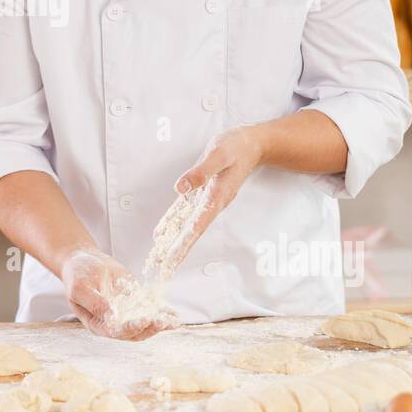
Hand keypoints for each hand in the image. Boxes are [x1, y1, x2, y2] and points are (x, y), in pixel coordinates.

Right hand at [59, 246, 172, 340]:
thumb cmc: (77, 274)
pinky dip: (162, 310)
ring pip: (146, 323)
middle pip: (135, 332)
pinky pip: (150, 308)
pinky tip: (173, 312)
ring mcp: (126, 312)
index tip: (143, 321)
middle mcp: (114, 322)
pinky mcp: (134, 300)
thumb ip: (93, 302)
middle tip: (162, 322)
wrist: (83, 260)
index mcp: (98, 324)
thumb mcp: (79, 287)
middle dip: (150, 328)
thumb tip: (111, 315)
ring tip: (173, 321)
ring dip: (160, 323)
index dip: (130, 328)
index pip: (116, 332)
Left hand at [163, 126, 264, 270]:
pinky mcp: (202, 191)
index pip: (197, 227)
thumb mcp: (219, 154)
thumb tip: (181, 188)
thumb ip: (201, 171)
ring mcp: (207, 198)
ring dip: (174, 239)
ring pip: (187, 223)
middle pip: (192, 231)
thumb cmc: (237, 147)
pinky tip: (163, 230)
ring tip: (159, 255)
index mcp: (217, 197)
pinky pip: (184, 210)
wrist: (252, 143)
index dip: (183, 244)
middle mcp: (212, 203)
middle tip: (163, 268)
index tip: (173, 260)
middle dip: (177, 250)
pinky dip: (173, 220)